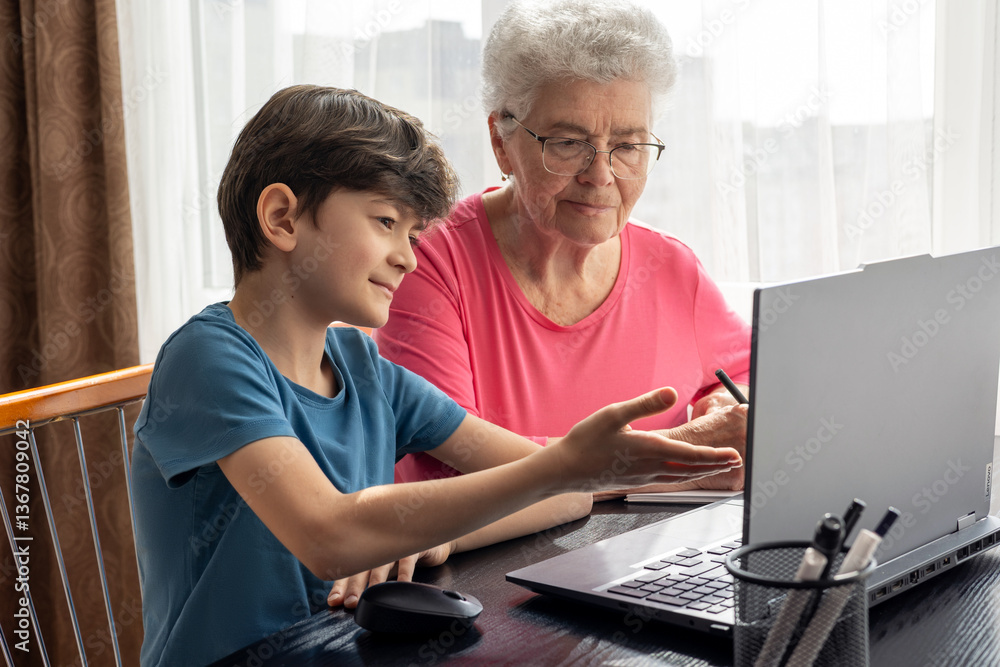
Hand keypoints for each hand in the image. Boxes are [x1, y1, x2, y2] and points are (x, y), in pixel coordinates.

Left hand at [327, 542, 454, 608]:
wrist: (430, 536)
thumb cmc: (402, 555)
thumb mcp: (383, 567)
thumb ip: (368, 579)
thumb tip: (347, 600)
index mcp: (366, 552)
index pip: (349, 570)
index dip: (340, 585)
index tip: (333, 601)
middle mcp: (377, 547)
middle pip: (362, 567)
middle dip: (354, 586)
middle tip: (349, 603)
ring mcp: (394, 544)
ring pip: (381, 563)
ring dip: (375, 581)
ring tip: (370, 597)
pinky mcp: (412, 545)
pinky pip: (407, 560)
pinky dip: (404, 573)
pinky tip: (402, 586)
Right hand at [552, 387, 742, 492]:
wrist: (564, 470)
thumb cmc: (586, 440)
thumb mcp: (613, 414)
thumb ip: (645, 404)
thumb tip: (671, 392)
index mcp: (649, 449)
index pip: (692, 455)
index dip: (716, 456)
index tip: (734, 455)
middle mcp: (651, 467)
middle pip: (692, 468)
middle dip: (716, 465)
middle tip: (736, 462)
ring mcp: (643, 477)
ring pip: (681, 476)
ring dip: (703, 472)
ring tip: (717, 467)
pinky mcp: (635, 481)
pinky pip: (668, 479)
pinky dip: (684, 475)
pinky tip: (683, 472)